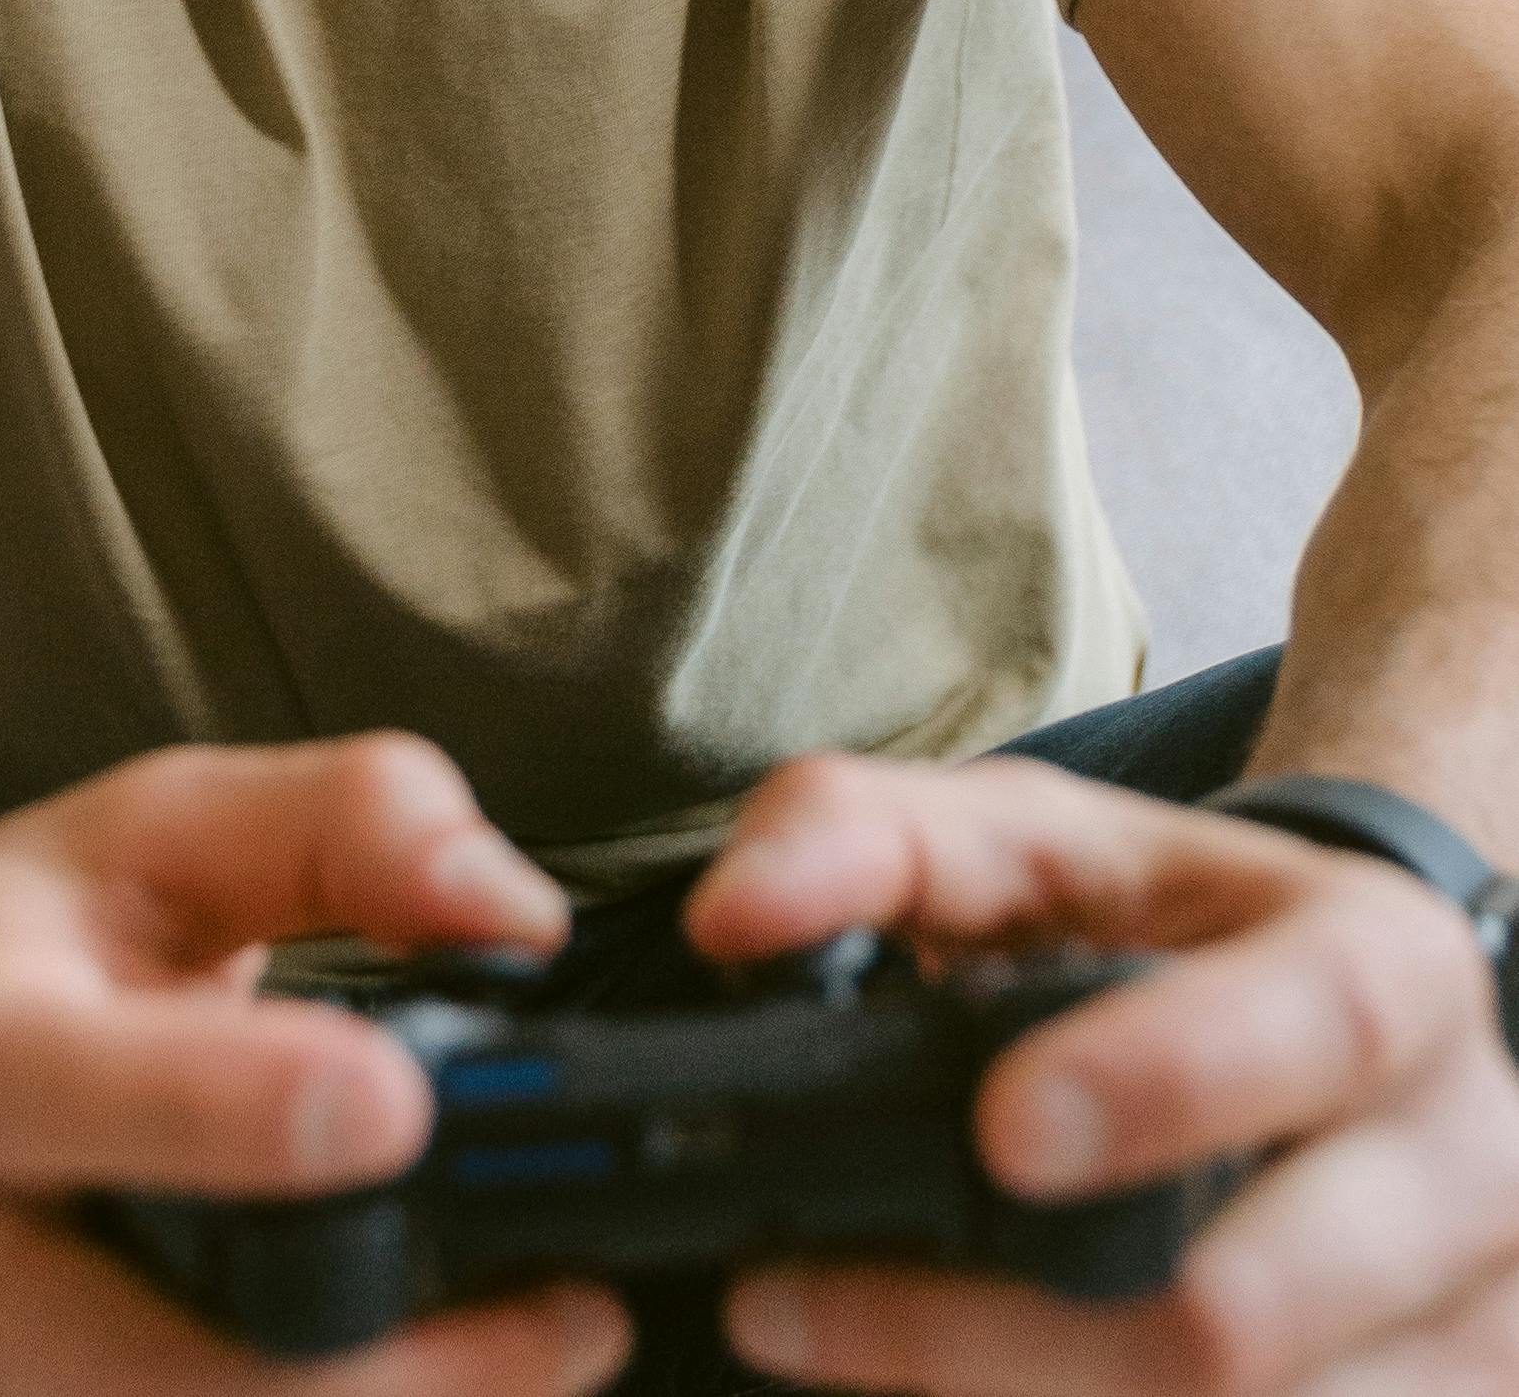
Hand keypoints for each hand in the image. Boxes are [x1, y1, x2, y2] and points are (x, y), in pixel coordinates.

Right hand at [0, 733, 635, 1396]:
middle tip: (572, 1316)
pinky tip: (412, 1391)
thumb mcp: (140, 828)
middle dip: (390, 1372)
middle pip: (158, 1372)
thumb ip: (339, 824)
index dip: (233, 1109)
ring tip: (535, 1361)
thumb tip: (510, 912)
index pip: (78, 1092)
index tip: (398, 1098)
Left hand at [683, 752, 1518, 1392]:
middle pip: (1250, 1317)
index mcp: (1394, 975)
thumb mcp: (1041, 839)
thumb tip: (735, 915)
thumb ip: (872, 836)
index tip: (1003, 1128)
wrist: (1341, 1028)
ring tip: (826, 1354)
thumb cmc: (1172, 933)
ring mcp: (1462, 1346)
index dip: (1168, 1084)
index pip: (1319, 1025)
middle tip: (795, 1302)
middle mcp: (1460, 1172)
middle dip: (1016, 1336)